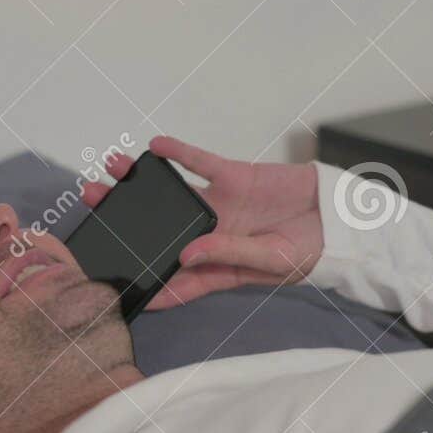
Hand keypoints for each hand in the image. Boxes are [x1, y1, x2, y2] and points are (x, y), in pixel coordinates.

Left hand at [81, 136, 322, 309]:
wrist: (339, 217)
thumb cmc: (309, 250)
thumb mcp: (270, 261)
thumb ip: (228, 254)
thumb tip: (186, 253)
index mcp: (218, 268)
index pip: (175, 281)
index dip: (146, 284)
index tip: (113, 285)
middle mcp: (211, 237)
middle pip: (159, 231)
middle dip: (125, 221)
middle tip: (93, 206)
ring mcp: (219, 206)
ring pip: (169, 194)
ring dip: (139, 183)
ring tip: (111, 171)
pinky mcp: (233, 178)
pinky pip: (199, 163)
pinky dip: (178, 153)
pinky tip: (153, 147)